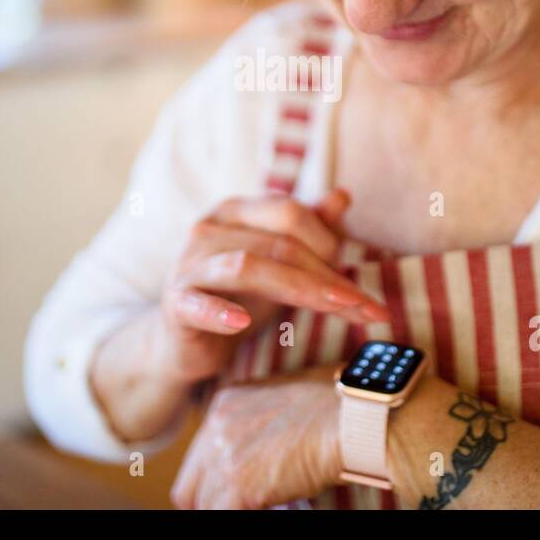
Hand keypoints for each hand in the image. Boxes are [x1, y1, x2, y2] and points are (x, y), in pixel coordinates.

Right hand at [157, 190, 387, 383]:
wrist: (188, 343)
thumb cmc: (238, 297)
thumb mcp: (279, 264)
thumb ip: (310, 230)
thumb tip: (343, 196)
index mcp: (236, 212)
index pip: (291, 213)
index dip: (330, 243)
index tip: (357, 284)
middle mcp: (210, 229)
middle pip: (278, 242)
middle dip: (327, 274)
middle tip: (364, 307)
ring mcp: (189, 265)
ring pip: (247, 266)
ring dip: (299, 289)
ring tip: (334, 310)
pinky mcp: (176, 303)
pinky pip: (198, 302)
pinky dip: (220, 311)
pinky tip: (243, 322)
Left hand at [171, 367, 341, 508]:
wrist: (350, 417)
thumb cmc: (335, 406)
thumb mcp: (280, 398)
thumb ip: (257, 421)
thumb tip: (259, 452)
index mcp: (224, 403)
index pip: (197, 458)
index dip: (211, 481)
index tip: (228, 492)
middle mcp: (216, 427)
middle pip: (189, 487)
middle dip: (208, 501)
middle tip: (235, 506)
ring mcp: (223, 457)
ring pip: (204, 506)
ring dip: (227, 510)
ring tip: (258, 507)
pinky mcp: (238, 487)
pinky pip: (220, 516)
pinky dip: (240, 517)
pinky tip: (264, 510)